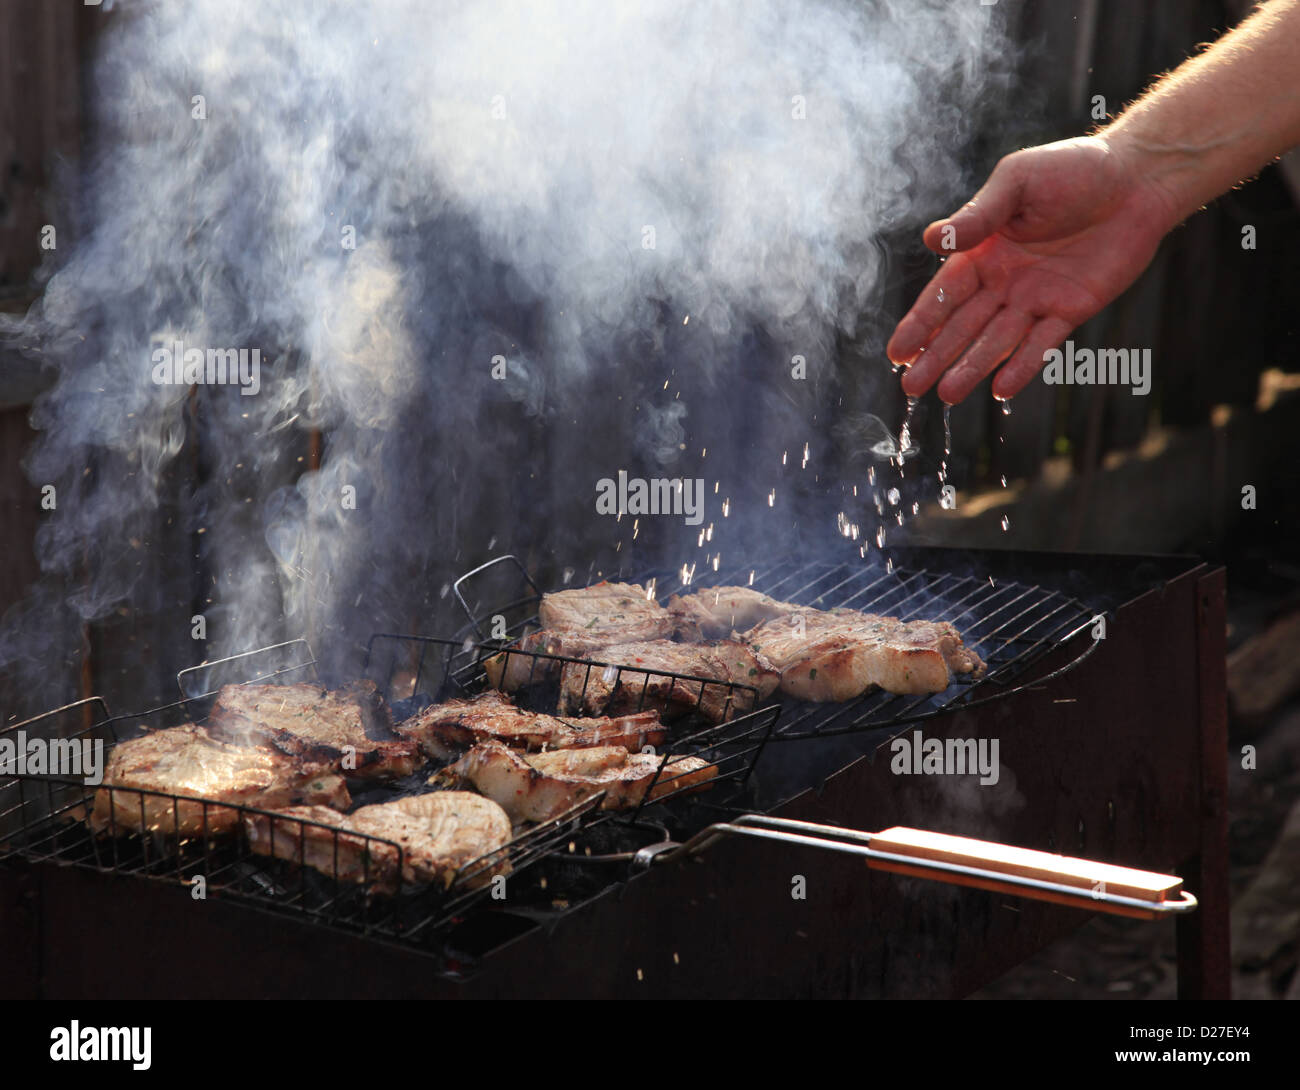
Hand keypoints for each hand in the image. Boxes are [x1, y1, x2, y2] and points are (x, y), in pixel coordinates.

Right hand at [886, 136, 1178, 403]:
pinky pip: (1042, 344)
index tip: (898, 352)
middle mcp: (1004, 280)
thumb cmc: (1074, 170)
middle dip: (937, 356)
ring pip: (997, 341)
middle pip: (963, 326)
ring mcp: (1036, 298)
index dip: (921, 324)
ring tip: (947, 396)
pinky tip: (1001, 391)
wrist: (1139, 179)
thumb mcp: (1018, 181)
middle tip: (911, 388)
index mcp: (984, 251)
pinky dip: (1022, 366)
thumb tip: (931, 240)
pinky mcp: (1070, 310)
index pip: (944, 294)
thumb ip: (979, 215)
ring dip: (972, 368)